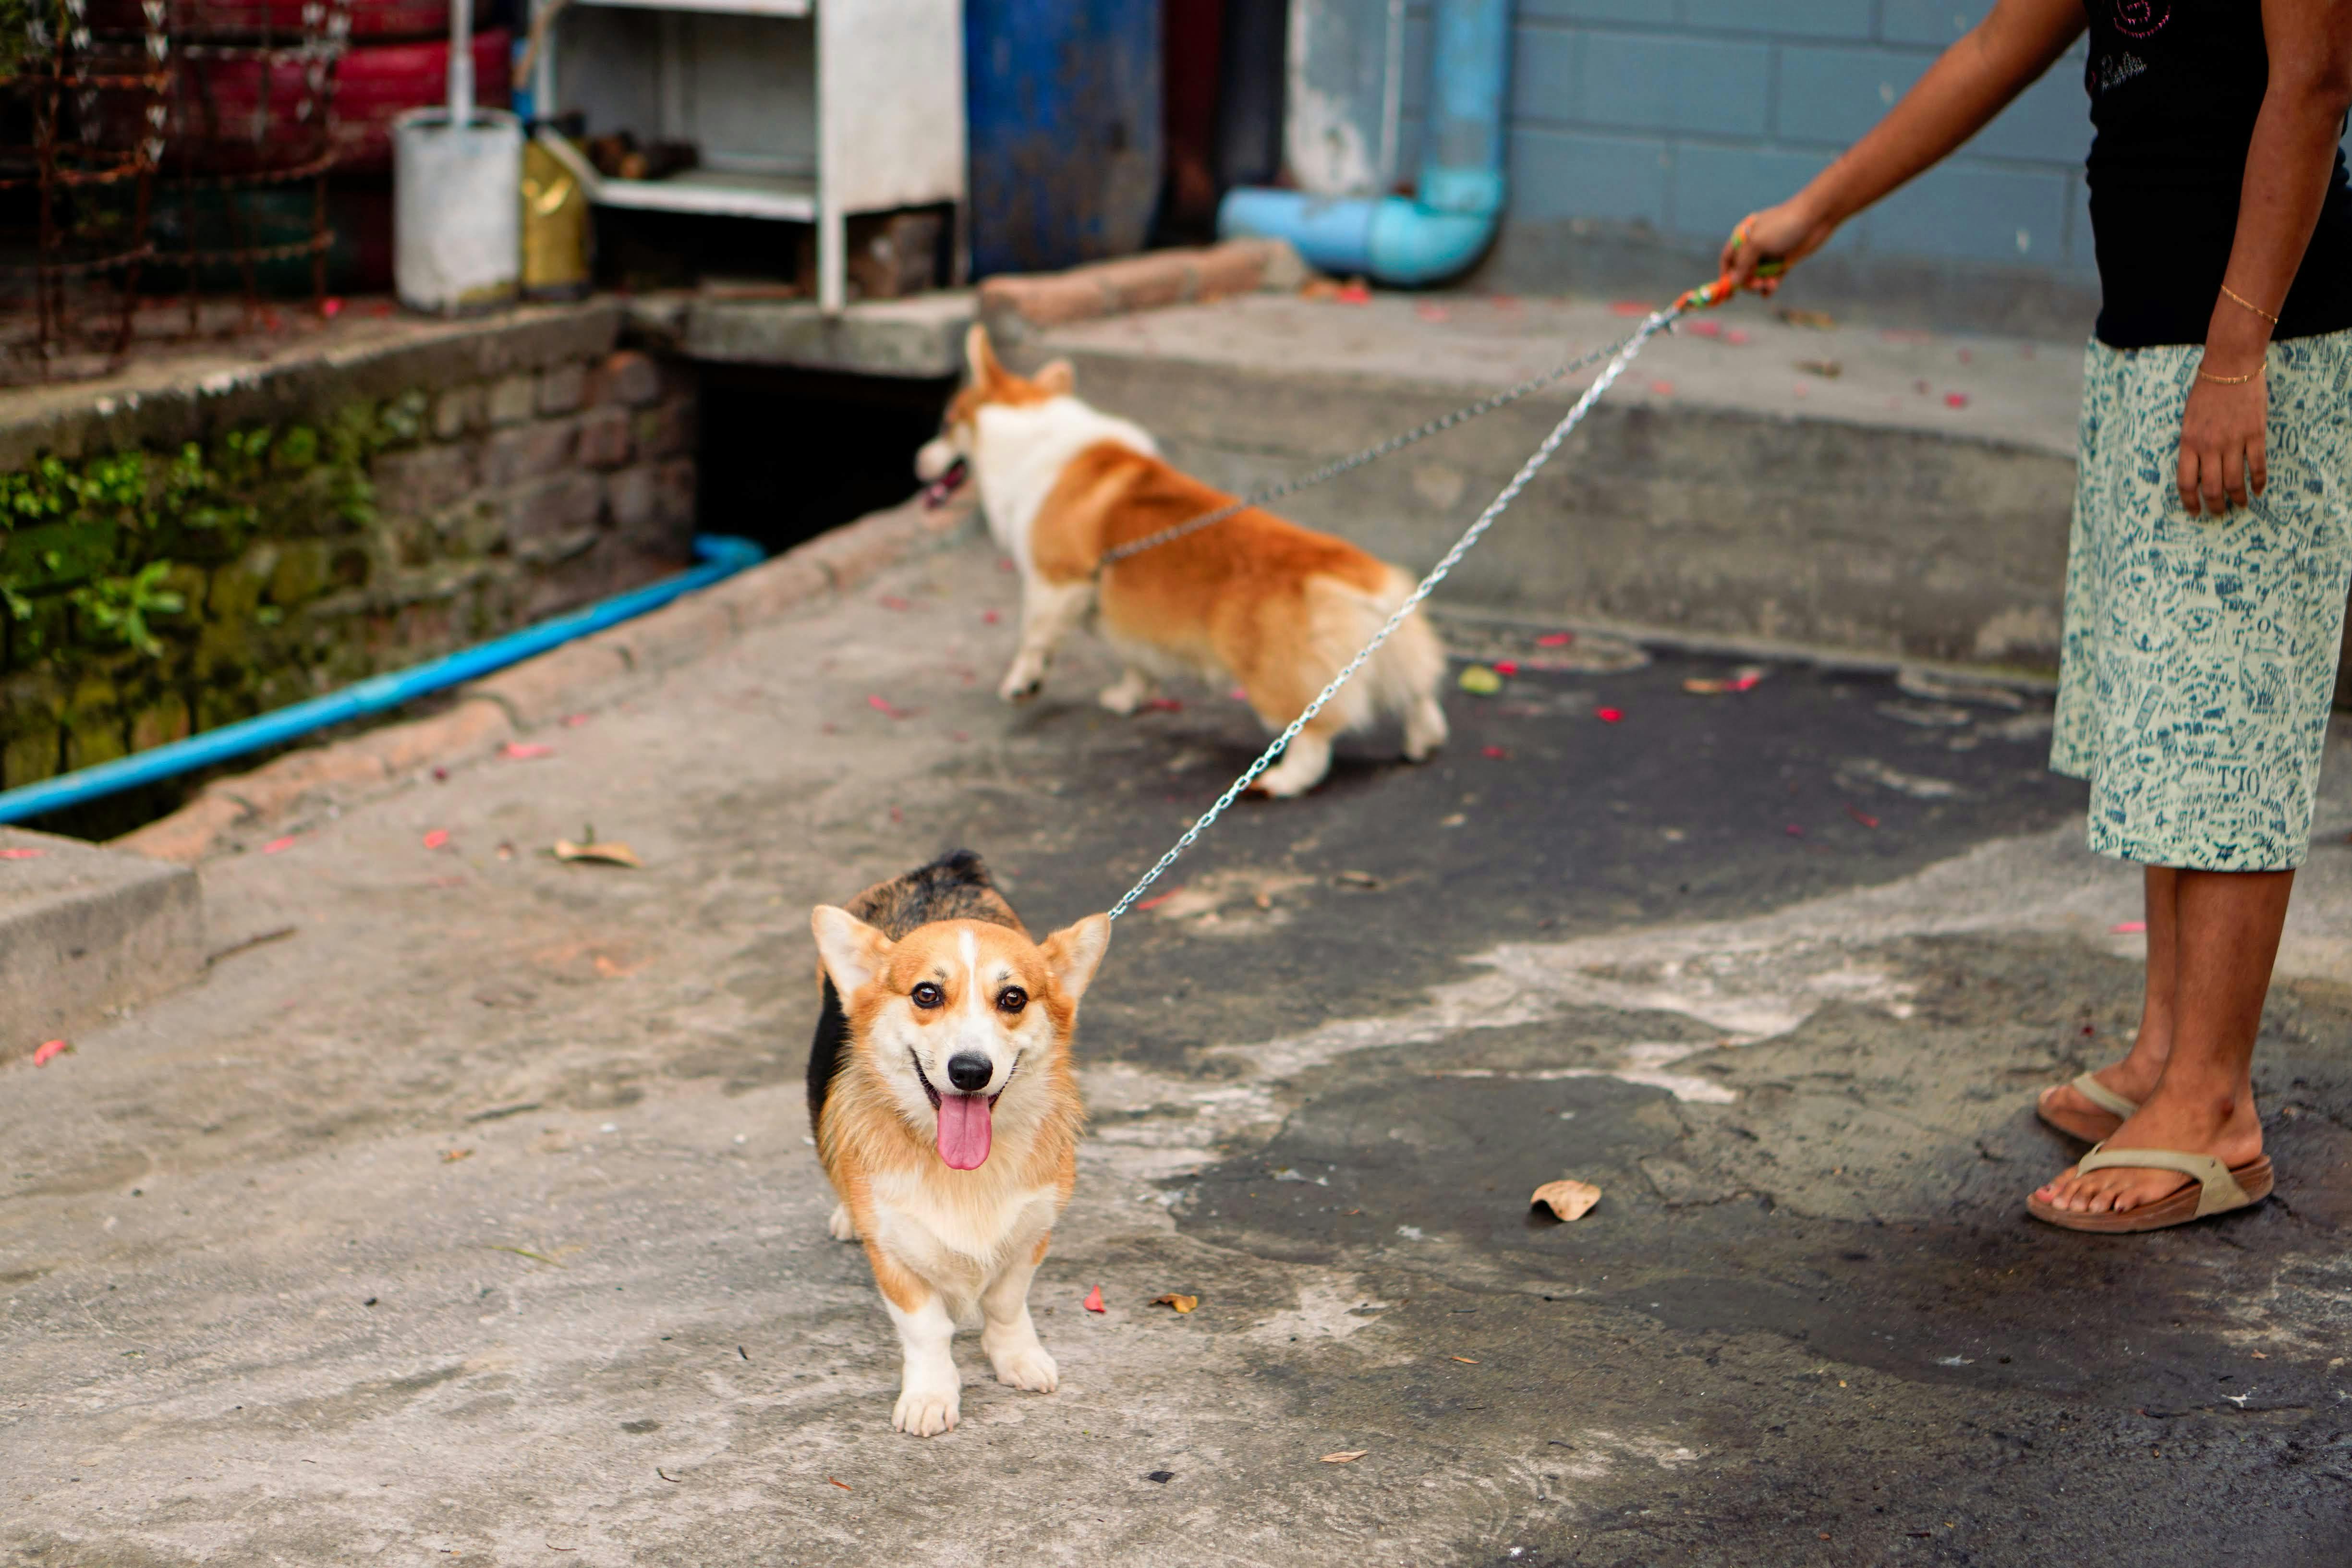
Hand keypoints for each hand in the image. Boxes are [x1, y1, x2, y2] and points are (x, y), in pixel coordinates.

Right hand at [1719, 196, 1841, 294]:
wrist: (1816, 218)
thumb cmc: (1783, 225)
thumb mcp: (1757, 242)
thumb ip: (1742, 262)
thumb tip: (1732, 281)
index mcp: (1743, 236)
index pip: (1728, 259)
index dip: (1725, 274)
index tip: (1727, 292)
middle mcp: (1754, 246)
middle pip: (1742, 271)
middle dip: (1747, 281)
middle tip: (1757, 284)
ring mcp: (1769, 254)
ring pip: (1757, 277)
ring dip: (1760, 285)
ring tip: (1770, 284)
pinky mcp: (1783, 261)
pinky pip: (1771, 278)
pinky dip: (1770, 286)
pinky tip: (1771, 289)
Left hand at [2177, 364, 2267, 516]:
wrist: (2231, 367)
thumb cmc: (2206, 391)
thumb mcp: (2188, 420)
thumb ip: (2191, 444)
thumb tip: (2196, 468)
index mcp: (2188, 442)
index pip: (2186, 482)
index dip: (2190, 502)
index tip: (2194, 511)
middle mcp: (2210, 446)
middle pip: (2211, 488)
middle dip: (2214, 506)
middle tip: (2218, 513)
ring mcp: (2233, 441)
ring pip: (2235, 482)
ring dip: (2237, 498)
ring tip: (2240, 505)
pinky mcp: (2255, 434)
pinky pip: (2258, 465)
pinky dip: (2259, 482)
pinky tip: (2259, 490)